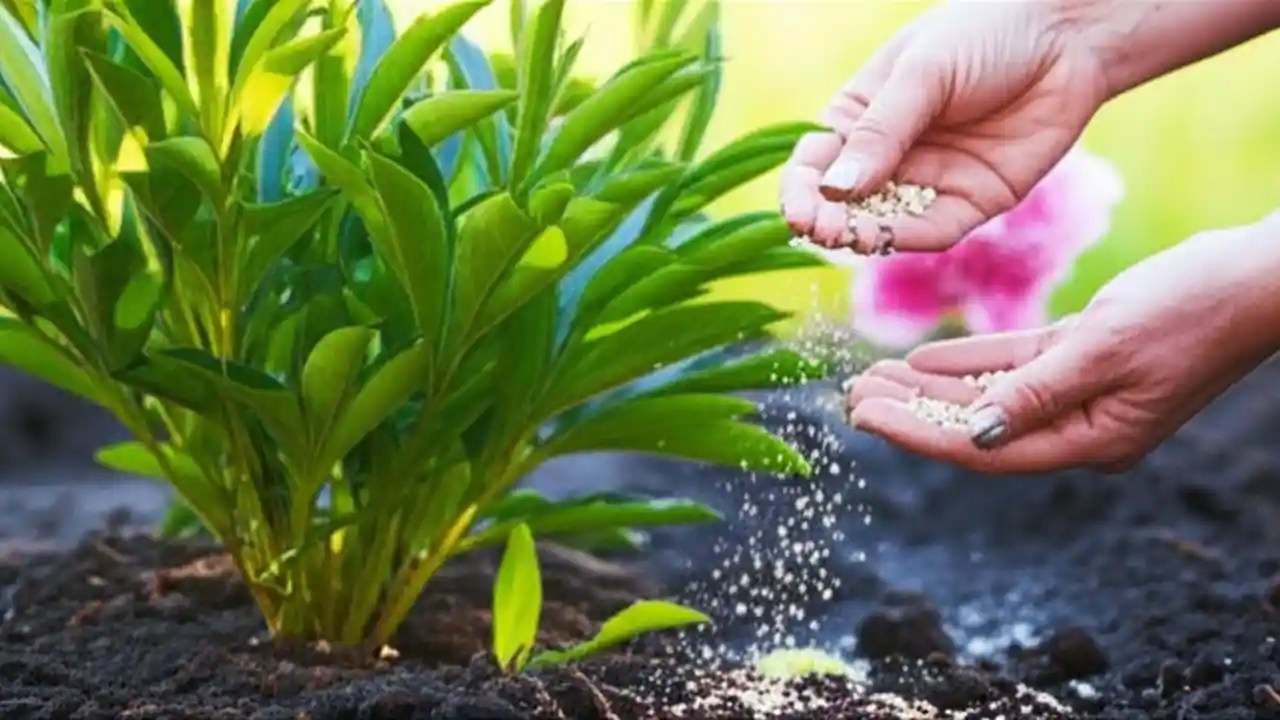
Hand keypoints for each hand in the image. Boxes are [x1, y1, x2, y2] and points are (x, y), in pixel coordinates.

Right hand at [780, 0, 1108, 253]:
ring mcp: (929, 181)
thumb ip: (882, 132)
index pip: (815, 162)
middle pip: (842, 201)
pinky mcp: (971, 202)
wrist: (1069, 37)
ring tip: (849, 238)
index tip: (798, 212)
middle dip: (826, 220)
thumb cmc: (986, 33)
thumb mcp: (923, 73)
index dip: (802, 191)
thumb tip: (835, 189)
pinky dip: (907, 237)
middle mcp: (889, 155)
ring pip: (883, 222)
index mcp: (860, 116)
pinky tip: (888, 236)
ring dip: (862, 234)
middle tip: (820, 231)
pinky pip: (932, 229)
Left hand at [845, 213, 1279, 473]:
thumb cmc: (1192, 309)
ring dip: (929, 387)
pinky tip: (921, 359)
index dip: (915, 431)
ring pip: (988, 395)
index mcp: (1090, 440)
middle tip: (847, 397)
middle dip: (909, 411)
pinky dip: (969, 363)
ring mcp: (1083, 394)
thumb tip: (976, 434)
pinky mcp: (1086, 358)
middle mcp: (1081, 427)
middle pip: (976, 426)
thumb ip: (1035, 393)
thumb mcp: (1105, 348)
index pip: (981, 446)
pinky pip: (1013, 367)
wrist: (1257, 276)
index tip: (860, 416)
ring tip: (870, 377)